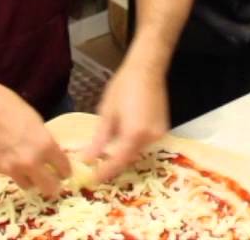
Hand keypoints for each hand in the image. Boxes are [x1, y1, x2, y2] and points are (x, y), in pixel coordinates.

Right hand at [0, 82, 70, 196]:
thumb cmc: (6, 104)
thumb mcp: (34, 120)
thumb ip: (42, 139)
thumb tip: (47, 151)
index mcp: (45, 145)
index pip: (64, 169)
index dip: (65, 171)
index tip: (63, 172)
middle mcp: (31, 162)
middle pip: (49, 188)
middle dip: (51, 185)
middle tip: (49, 179)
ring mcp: (12, 168)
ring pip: (28, 186)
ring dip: (30, 179)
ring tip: (26, 168)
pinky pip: (9, 175)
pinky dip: (10, 169)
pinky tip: (4, 155)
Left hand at [80, 60, 168, 182]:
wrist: (146, 69)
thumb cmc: (122, 87)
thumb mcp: (106, 113)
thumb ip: (99, 140)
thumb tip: (87, 160)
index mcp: (134, 133)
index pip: (118, 161)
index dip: (105, 172)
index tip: (92, 181)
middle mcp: (150, 138)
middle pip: (129, 158)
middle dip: (113, 164)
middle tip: (97, 169)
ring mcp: (159, 134)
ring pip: (137, 151)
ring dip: (123, 154)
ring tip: (107, 155)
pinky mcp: (163, 129)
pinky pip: (145, 143)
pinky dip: (132, 145)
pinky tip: (122, 140)